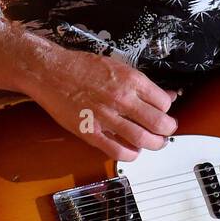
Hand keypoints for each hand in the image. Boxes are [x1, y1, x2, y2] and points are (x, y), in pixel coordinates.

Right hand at [27, 48, 177, 161]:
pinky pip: (117, 150)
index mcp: (132, 80)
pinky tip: (133, 151)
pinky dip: (130, 154)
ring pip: (142, 139)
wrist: (51, 71)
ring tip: (155, 143)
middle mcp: (122, 99)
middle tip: (167, 131)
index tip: (164, 112)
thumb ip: (142, 84)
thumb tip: (165, 95)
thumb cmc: (82, 67)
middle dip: (168, 129)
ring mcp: (106, 117)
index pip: (164, 102)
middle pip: (159, 123)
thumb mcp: (119, 66)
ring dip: (155, 144)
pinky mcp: (90, 132)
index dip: (167, 109)